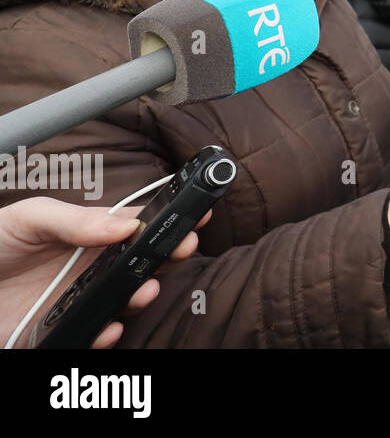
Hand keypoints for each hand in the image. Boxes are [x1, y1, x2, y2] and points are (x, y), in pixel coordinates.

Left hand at [0, 197, 209, 348]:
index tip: (196, 216)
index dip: (170, 220)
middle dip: (169, 256)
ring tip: (145, 289)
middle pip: (141, 263)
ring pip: (124, 301)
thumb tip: (125, 225)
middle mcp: (90, 268)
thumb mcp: (29, 218)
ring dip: (142, 296)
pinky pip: (93, 336)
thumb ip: (75, 220)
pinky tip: (109, 325)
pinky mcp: (62, 332)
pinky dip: (106, 334)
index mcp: (89, 234)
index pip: (138, 225)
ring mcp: (78, 300)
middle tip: (183, 249)